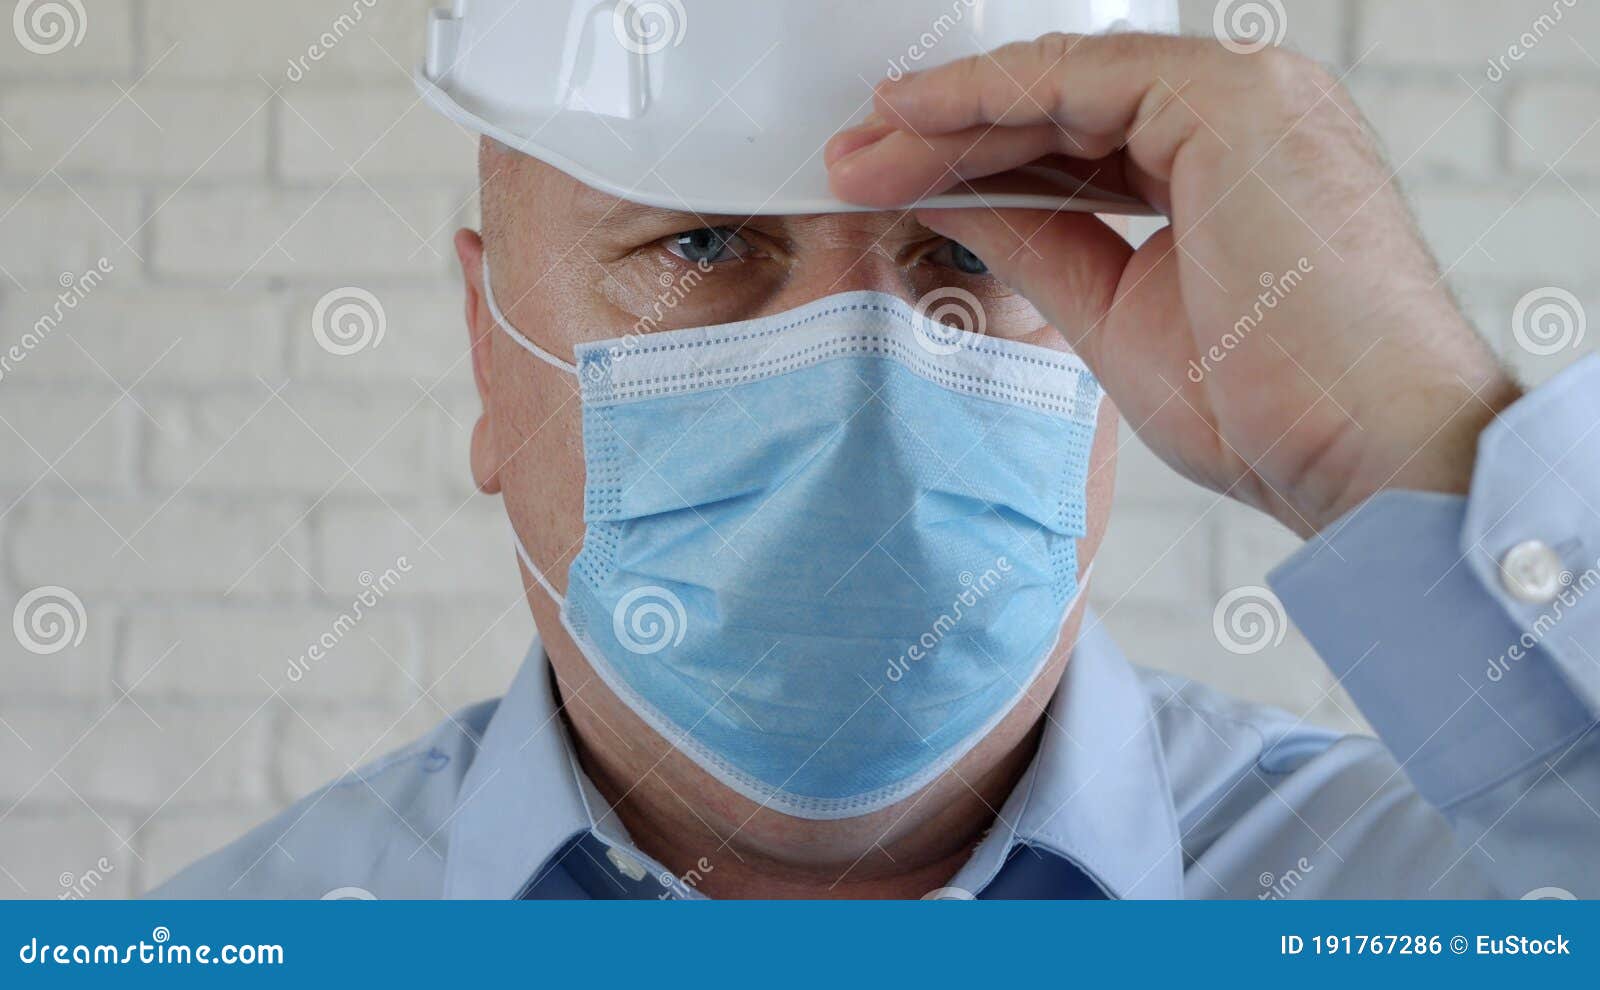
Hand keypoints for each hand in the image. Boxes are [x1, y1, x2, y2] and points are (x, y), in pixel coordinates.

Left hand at [825, 33, 1520, 536]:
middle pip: (1061, 106)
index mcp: (1227, 165)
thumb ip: (1040, 243)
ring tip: (861, 153)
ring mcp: (1247, 96)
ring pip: (1061, 85)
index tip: (892, 182)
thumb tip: (957, 201)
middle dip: (945, 134)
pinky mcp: (1232, 98)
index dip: (977, 158)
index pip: (1078, 140)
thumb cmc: (1269, 407)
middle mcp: (1244, 116)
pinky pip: (1077, 80)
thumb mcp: (1113, 312)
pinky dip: (989, 96)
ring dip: (951, 117)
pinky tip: (916, 122)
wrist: (1358, 450)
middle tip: (852, 163)